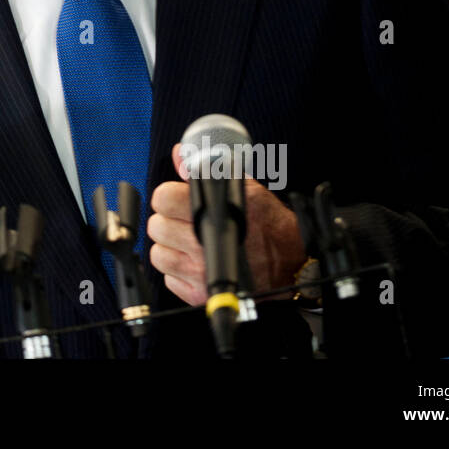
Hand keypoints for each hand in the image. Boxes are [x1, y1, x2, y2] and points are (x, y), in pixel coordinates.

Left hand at [147, 143, 306, 304]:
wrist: (291, 262)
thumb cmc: (269, 223)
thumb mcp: (242, 187)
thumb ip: (205, 170)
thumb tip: (178, 153)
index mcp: (212, 214)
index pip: (162, 199)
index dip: (167, 197)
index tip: (176, 200)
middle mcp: (203, 246)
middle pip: (157, 227)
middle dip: (168, 221)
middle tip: (183, 221)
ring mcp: (200, 273)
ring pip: (158, 255)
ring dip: (170, 248)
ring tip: (187, 242)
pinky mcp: (200, 295)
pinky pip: (168, 279)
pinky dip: (177, 272)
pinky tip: (194, 262)